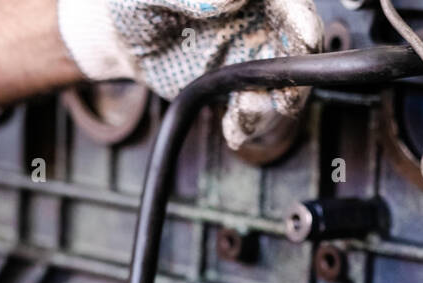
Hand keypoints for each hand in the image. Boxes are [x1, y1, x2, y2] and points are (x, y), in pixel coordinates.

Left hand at [62, 0, 321, 149]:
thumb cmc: (135, 1)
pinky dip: (248, 124)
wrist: (118, 37)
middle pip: (296, 44)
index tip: (304, 35)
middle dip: (295, 71)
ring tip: (247, 114)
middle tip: (286, 91)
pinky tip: (236, 130)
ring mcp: (247, 54)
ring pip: (279, 82)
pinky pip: (253, 107)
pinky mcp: (233, 85)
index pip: (288, 3)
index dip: (302, 18)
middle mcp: (255, 20)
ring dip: (270, 104)